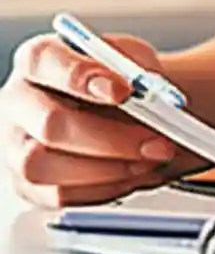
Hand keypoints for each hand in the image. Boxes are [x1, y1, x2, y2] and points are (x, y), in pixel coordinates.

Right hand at [0, 33, 203, 207]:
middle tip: (158, 143)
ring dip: (109, 169)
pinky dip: (105, 188)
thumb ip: (142, 72)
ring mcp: (16, 144)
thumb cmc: (121, 83)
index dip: (84, 78)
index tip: (125, 91)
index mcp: (39, 58)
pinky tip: (132, 174)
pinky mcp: (27, 183)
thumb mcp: (134, 59)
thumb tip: (159, 97)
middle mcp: (19, 101)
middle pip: (50, 124)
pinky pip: (58, 194)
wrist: (124, 111)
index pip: (46, 63)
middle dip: (112, 139)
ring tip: (149, 161)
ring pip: (46, 166)